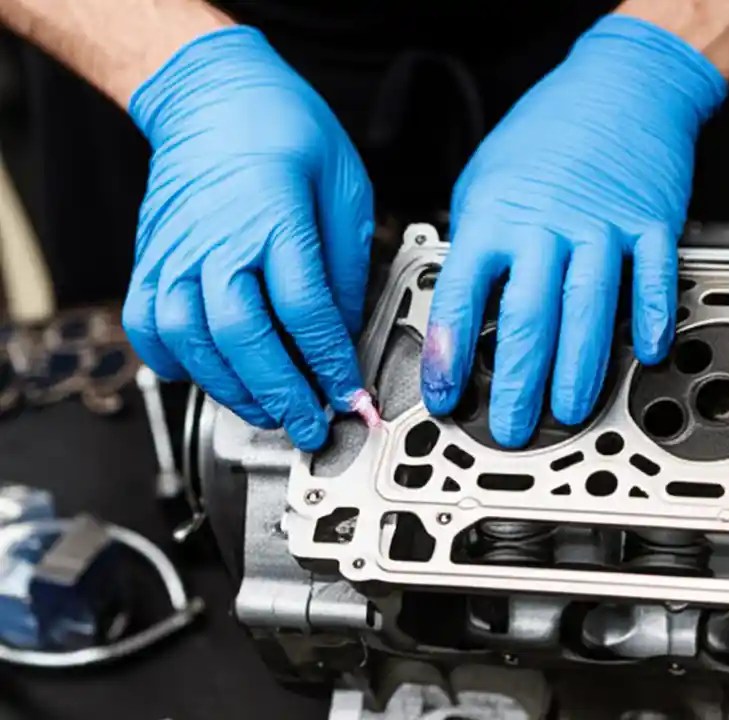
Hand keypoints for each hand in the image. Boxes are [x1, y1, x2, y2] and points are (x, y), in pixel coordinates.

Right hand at [122, 27, 373, 451]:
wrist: (211, 93)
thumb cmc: (284, 130)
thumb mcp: (345, 185)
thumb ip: (345, 261)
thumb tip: (346, 328)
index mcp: (275, 219)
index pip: (305, 311)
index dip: (331, 365)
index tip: (352, 397)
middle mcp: (217, 241)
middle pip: (244, 337)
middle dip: (283, 394)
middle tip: (312, 426)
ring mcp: (175, 252)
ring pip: (191, 342)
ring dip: (232, 389)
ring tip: (270, 411)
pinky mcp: (150, 259)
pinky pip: (149, 326)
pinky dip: (174, 362)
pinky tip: (208, 377)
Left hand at [422, 15, 726, 447]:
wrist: (620, 84)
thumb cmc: (548, 132)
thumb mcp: (487, 178)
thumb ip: (477, 240)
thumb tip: (461, 302)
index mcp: (497, 216)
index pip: (464, 296)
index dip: (450, 354)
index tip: (443, 396)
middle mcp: (548, 226)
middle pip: (529, 317)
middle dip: (518, 383)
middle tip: (511, 427)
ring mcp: (604, 226)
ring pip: (589, 308)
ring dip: (579, 368)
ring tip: (569, 411)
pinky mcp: (652, 224)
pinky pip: (653, 278)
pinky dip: (651, 316)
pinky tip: (646, 350)